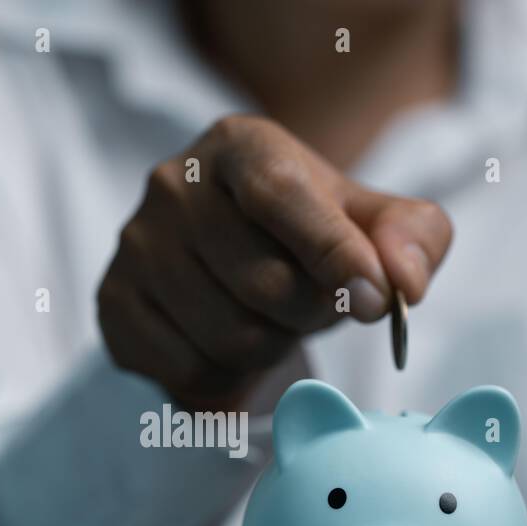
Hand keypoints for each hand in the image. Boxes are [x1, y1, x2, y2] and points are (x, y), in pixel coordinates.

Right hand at [97, 114, 452, 410]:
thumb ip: (413, 238)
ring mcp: (134, 246)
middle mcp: (173, 185)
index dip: (334, 254)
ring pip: (228, 338)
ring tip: (268, 321)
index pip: (282, 196)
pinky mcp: (113, 305)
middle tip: (312, 307)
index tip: (373, 300)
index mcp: (241, 146)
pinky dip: (225, 378)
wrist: (231, 266)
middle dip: (309, 316)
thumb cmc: (311, 240)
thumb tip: (403, 281)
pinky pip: (188, 371)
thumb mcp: (375, 224)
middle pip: (264, 285)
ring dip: (269, 349)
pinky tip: (227, 346)